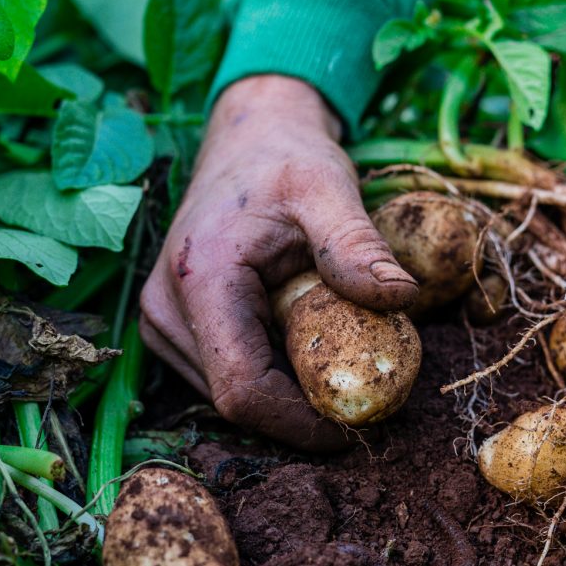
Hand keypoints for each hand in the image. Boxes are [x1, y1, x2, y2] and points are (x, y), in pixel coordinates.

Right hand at [139, 74, 417, 448]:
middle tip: (364, 394)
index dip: (301, 423)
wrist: (246, 140)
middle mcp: (166, 310)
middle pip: (236, 401)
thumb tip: (403, 298)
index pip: (243, 388)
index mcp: (201, 280)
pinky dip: (272, 374)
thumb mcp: (328, 189)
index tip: (357, 426)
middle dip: (302, 412)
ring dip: (288, 394)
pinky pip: (226, 375)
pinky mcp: (174, 328)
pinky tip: (305, 342)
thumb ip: (358, 246)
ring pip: (230, 395)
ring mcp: (162, 323)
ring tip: (337, 356)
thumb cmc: (286, 159)